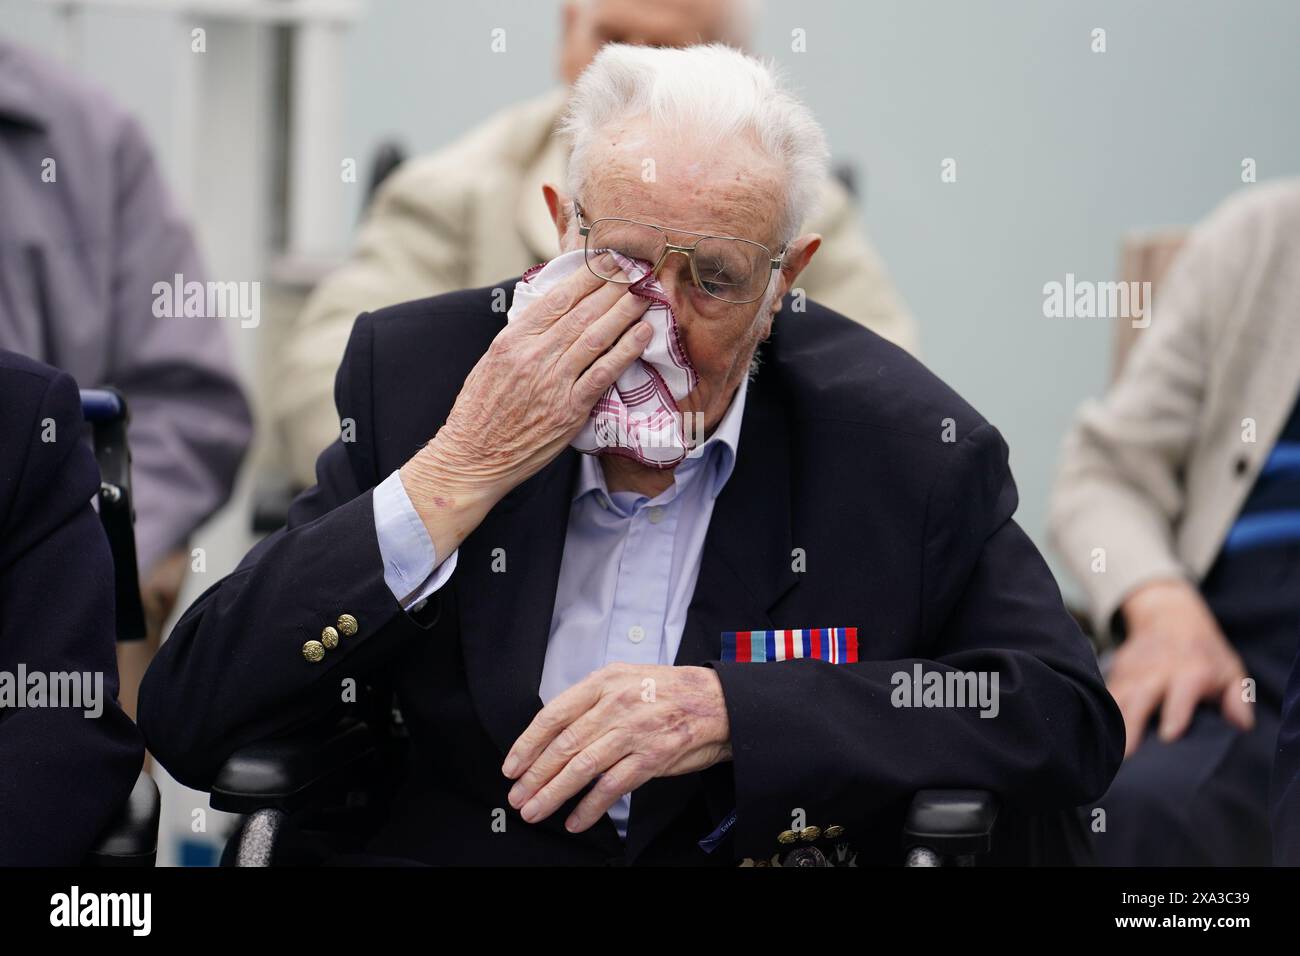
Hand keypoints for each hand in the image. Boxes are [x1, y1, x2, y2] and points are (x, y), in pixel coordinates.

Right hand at [400, 255, 651, 558]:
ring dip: (625, 312)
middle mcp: (533, 355)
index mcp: (513, 339)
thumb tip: (556, 309)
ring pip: (596, 336)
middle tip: (637, 269)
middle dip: (613, 286)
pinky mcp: (569, 410)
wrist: (472, 456)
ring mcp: (553, 382)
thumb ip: (525, 336)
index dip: (589, 275)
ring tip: (645, 295)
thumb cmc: (482, 410)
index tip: (610, 260)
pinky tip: (642, 333)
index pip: (558, 297)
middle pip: (582, 311)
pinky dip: (626, 350)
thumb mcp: (494, 360)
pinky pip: (603, 373)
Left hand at [502, 664, 731, 832]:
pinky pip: (612, 787)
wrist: (716, 701)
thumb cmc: (667, 692)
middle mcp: (616, 705)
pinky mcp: (651, 758)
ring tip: (535, 810)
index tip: (511, 765)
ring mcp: (634, 732)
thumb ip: (591, 700)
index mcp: (604, 683)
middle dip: (534, 775)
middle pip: (563, 745)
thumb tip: (556, 731)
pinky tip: (575, 820)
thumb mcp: (625, 679)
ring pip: (582, 767)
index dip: (527, 743)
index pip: (554, 715)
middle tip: (517, 795)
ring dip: (553, 793)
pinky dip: (589, 808)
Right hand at [1111, 578, 1252, 756]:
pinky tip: (1097, 737)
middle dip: (1132, 724)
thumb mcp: (1230, 669)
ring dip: (1110, 723)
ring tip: (1106, 753)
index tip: (1168, 736)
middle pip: (1140, 697)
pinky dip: (1100, 715)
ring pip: (1117, 698)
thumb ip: (1238, 698)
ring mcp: (1133, 672)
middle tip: (1126, 755)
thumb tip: (1242, 724)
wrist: (1167, 616)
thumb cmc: (1204, 652)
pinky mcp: (1115, 673)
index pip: (1181, 693)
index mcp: (1191, 671)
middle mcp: (1157, 670)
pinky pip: (1105, 696)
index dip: (1175, 713)